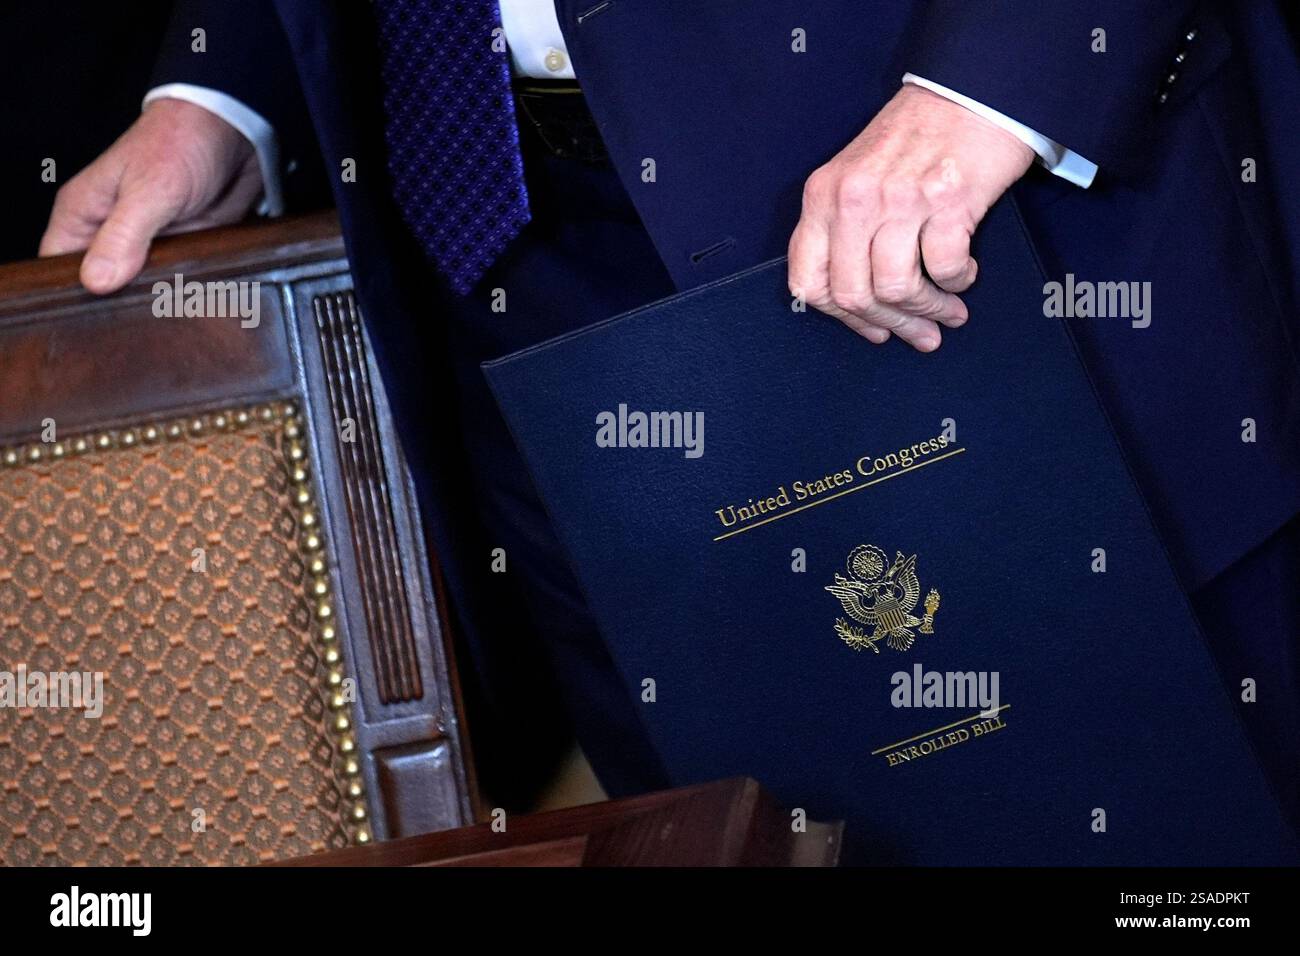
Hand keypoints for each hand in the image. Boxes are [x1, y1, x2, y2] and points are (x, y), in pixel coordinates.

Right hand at [39, 98, 262, 293]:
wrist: (235, 131)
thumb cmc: (181, 142)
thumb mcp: (150, 190)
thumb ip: (123, 236)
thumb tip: (96, 281)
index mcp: (86, 214)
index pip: (59, 267)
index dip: (73, 293)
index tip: (97, 314)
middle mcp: (113, 232)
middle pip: (104, 285)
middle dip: (121, 302)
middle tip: (142, 317)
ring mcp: (150, 244)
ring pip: (144, 287)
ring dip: (159, 298)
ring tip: (172, 309)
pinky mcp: (183, 249)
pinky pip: (180, 280)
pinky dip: (189, 289)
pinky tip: (198, 299)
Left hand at [788, 84, 1033, 350]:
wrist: (968, 90)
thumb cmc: (913, 138)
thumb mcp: (854, 177)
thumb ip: (841, 229)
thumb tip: (854, 301)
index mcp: (822, 196)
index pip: (809, 281)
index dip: (840, 317)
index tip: (870, 329)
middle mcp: (853, 199)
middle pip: (854, 293)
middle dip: (890, 324)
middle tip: (920, 335)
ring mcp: (898, 199)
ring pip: (897, 288)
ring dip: (928, 311)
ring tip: (949, 313)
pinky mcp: (945, 200)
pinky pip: (944, 268)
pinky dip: (956, 282)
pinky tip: (964, 277)